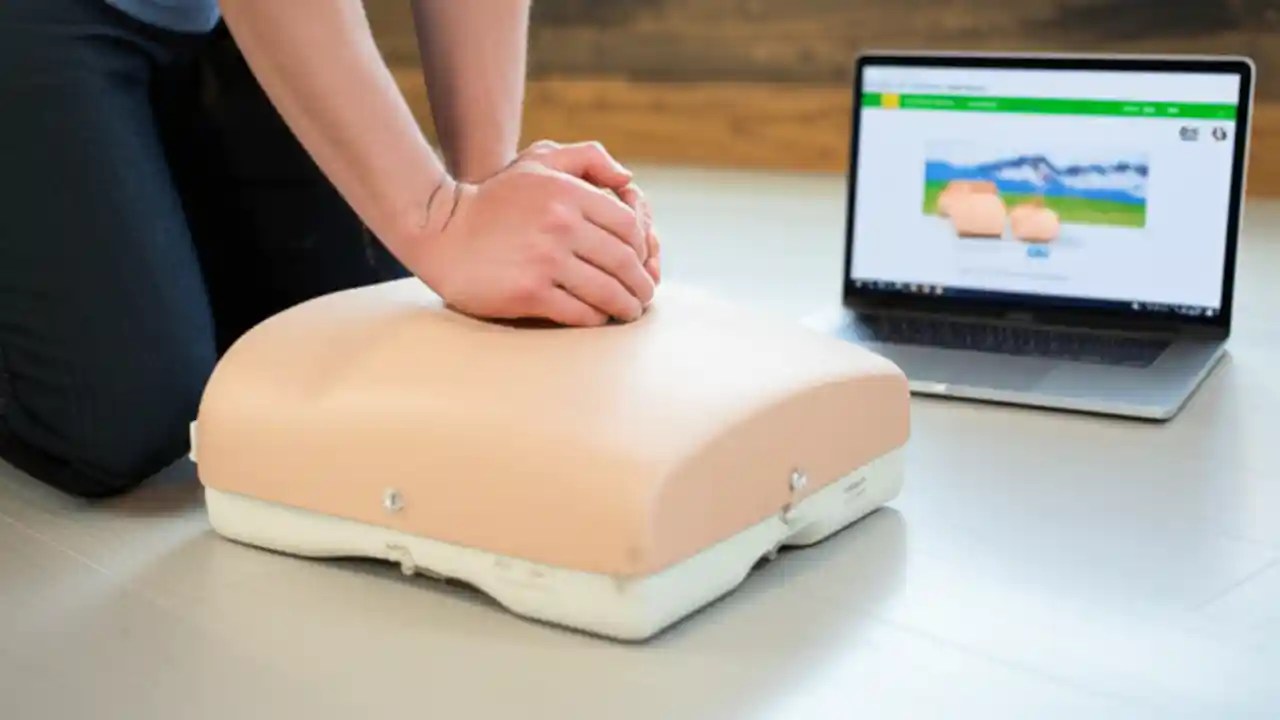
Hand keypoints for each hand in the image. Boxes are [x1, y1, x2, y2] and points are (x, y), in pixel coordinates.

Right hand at [410, 156, 653, 326]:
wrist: (440, 230)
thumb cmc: (496, 199)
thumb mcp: (537, 162)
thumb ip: (587, 158)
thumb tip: (628, 179)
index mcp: (568, 194)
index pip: (629, 226)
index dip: (643, 249)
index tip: (642, 263)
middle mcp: (561, 225)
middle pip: (624, 262)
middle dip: (640, 284)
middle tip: (643, 296)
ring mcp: (546, 261)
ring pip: (607, 291)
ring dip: (625, 307)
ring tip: (629, 312)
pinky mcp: (530, 292)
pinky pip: (580, 312)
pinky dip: (596, 318)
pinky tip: (597, 318)